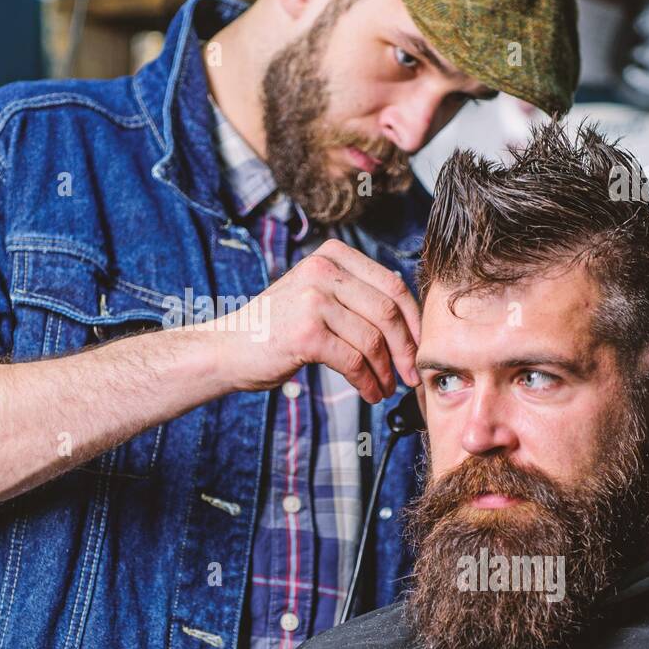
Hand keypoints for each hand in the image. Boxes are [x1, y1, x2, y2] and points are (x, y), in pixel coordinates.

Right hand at [202, 239, 421, 403]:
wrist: (228, 349)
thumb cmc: (277, 327)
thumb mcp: (316, 294)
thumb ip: (354, 294)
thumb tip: (410, 321)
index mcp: (332, 255)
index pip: (392, 284)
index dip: (413, 320)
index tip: (420, 346)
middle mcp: (322, 270)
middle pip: (387, 312)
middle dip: (406, 349)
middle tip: (410, 376)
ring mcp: (313, 300)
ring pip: (373, 340)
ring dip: (386, 371)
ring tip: (387, 388)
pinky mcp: (306, 334)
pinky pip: (353, 361)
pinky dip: (367, 382)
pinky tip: (370, 393)